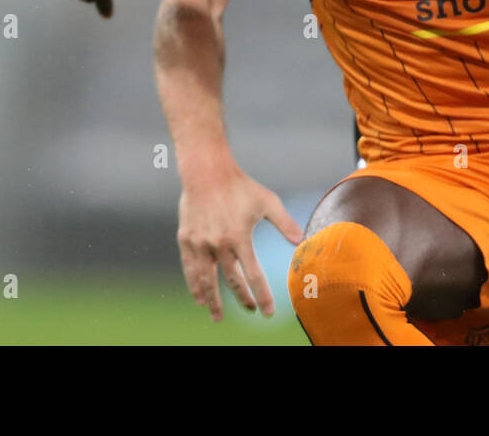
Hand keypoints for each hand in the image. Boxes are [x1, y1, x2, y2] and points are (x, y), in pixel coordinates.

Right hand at [177, 163, 304, 319]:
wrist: (207, 172)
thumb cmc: (241, 186)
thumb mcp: (268, 201)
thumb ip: (285, 223)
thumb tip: (302, 241)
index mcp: (240, 237)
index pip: (253, 275)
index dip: (261, 295)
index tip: (267, 312)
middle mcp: (219, 244)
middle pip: (231, 281)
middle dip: (242, 299)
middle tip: (251, 310)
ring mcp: (200, 243)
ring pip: (207, 280)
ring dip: (212, 301)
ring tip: (217, 316)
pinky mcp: (186, 239)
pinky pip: (190, 268)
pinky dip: (194, 285)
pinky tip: (199, 298)